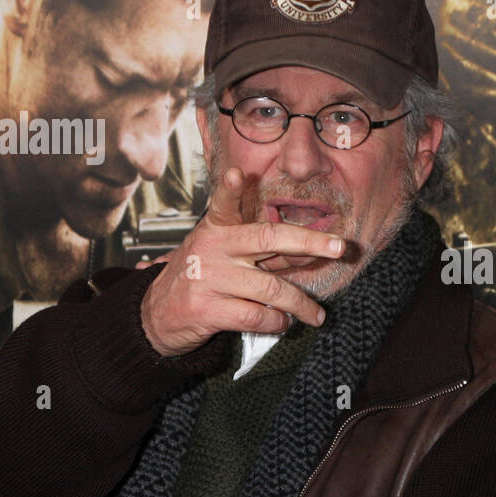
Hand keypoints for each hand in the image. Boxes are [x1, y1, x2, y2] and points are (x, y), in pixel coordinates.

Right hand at [139, 167, 343, 356]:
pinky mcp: (206, 309)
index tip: (237, 172)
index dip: (230, 189)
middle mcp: (212, 249)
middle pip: (267, 239)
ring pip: (271, 289)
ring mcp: (208, 279)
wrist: (156, 316)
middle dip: (309, 242)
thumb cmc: (202, 279)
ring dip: (301, 305)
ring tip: (316, 315)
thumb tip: (312, 248)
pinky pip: (256, 317)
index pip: (224, 205)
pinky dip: (276, 323)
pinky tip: (282, 323)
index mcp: (216, 229)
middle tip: (339, 247)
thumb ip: (263, 249)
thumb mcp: (224, 254)